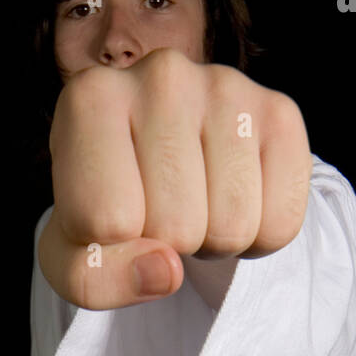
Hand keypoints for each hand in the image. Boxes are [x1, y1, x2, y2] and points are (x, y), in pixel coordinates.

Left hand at [38, 47, 311, 310]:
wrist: (157, 163)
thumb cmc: (103, 208)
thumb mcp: (74, 257)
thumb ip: (95, 280)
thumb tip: (167, 272)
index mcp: (91, 99)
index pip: (109, 221)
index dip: (113, 249)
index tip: (108, 221)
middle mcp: (160, 75)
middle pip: (176, 227)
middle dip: (169, 245)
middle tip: (159, 213)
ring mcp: (227, 87)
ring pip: (232, 227)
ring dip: (214, 243)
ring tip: (194, 204)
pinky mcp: (280, 112)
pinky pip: (280, 223)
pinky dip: (259, 236)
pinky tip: (233, 199)